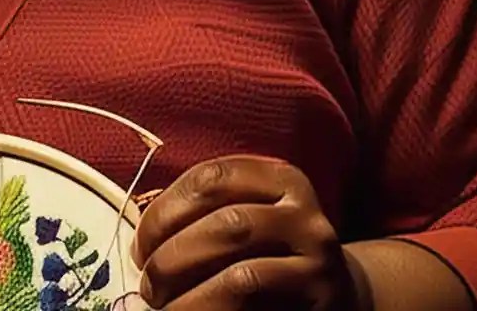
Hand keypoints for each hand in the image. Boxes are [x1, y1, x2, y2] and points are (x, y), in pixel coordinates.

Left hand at [132, 155, 359, 309]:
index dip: (164, 212)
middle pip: (224, 225)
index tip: (141, 246)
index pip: (211, 179)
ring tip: (163, 305)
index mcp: (278, 178)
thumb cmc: (267, 253)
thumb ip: (199, 217)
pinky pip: (256, 308)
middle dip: (172, 258)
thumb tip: (142, 245)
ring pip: (241, 275)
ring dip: (191, 297)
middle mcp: (303, 213)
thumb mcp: (242, 218)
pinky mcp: (320, 299)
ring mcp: (318, 259)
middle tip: (149, 284)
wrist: (335, 294)